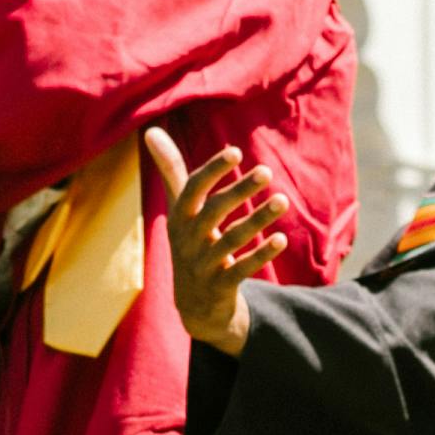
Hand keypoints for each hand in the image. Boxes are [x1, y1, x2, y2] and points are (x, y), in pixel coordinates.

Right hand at [146, 125, 294, 356]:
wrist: (194, 304)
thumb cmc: (190, 242)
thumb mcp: (179, 209)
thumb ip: (171, 171)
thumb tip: (151, 130)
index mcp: (179, 217)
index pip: (192, 190)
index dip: (212, 171)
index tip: (236, 152)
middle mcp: (188, 240)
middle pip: (213, 212)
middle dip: (239, 191)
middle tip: (266, 171)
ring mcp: (203, 265)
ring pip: (231, 240)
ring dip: (257, 220)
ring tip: (282, 201)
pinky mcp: (220, 287)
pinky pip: (241, 269)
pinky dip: (261, 255)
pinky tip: (282, 239)